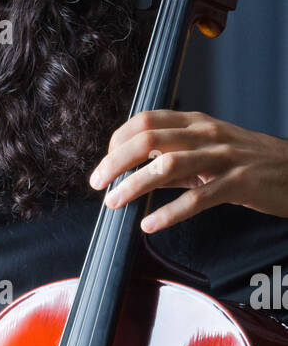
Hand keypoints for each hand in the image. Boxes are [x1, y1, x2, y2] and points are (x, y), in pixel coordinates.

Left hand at [88, 110, 287, 232]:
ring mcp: (223, 157)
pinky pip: (197, 197)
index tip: (105, 165)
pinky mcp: (238, 183)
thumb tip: (136, 174)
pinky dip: (168, 212)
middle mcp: (206, 134)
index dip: (118, 142)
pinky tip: (149, 224)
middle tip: (96, 185)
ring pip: (167, 164)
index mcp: (196, 123)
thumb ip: (174, 161)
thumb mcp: (209, 154)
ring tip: (113, 203)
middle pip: (148, 139)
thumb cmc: (249, 164)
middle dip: (115, 162)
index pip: (145, 121)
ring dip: (133, 184)